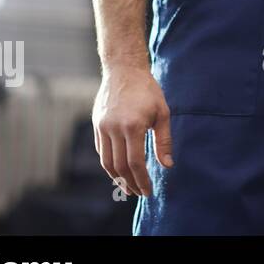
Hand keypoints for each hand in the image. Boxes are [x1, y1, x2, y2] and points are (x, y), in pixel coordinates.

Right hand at [92, 64, 171, 197]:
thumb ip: (164, 141)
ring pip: (106, 162)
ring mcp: (102, 127)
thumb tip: (167, 165)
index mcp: (133, 126)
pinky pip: (101, 151)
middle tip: (139, 192)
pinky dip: (109, 164)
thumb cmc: (147, 91)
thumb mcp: (162, 113)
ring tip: (128, 186)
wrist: (124, 71)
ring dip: (117, 178)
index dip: (142, 180)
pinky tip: (119, 169)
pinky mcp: (96, 125)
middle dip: (130, 183)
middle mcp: (114, 129)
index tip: (148, 191)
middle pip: (119, 166)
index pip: (135, 162)